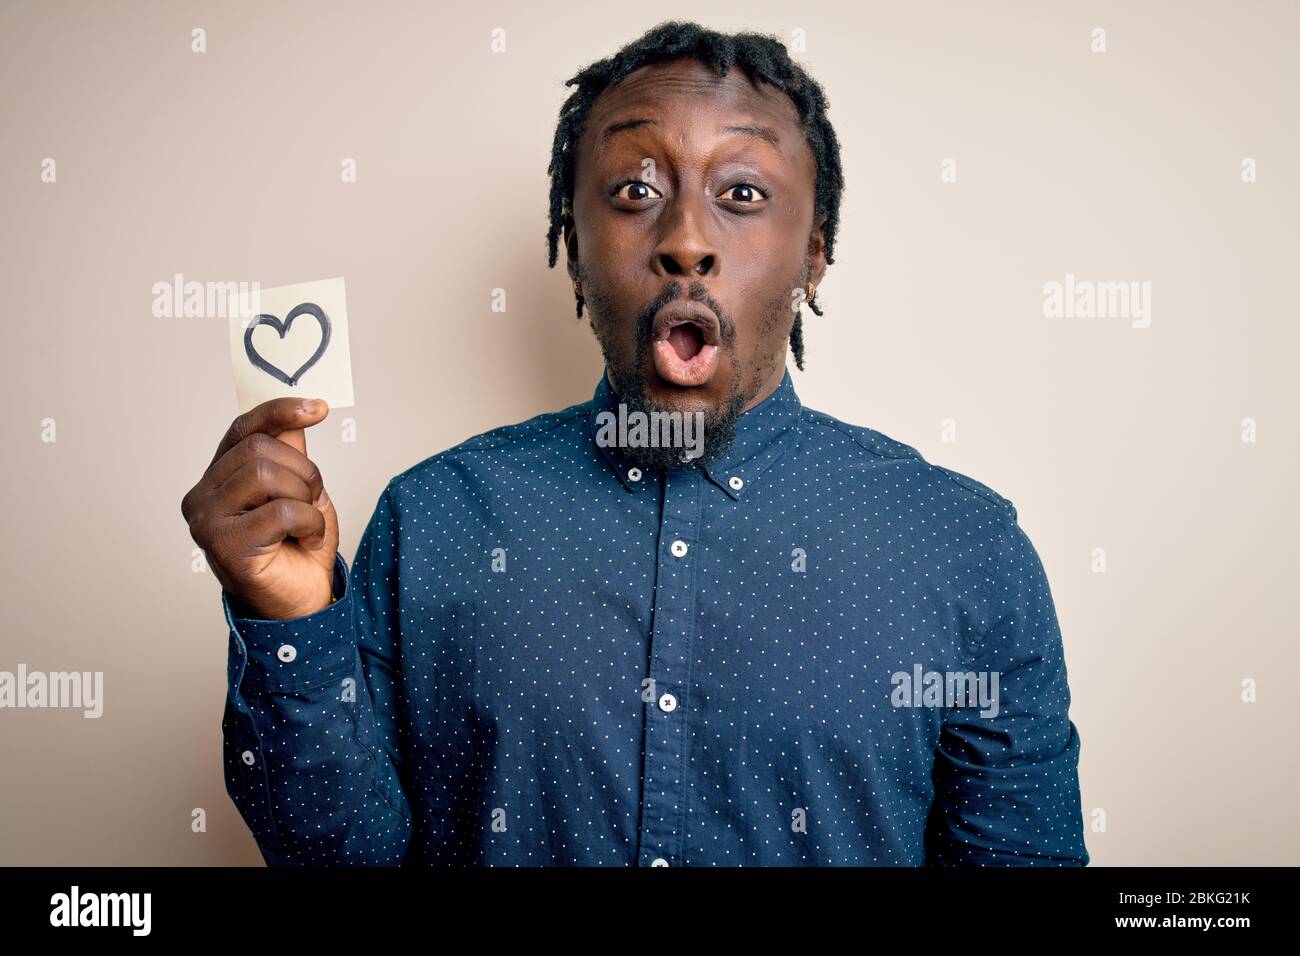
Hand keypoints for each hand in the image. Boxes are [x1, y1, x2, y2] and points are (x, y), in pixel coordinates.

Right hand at [182, 398, 338, 619]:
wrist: (301, 603)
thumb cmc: (297, 548)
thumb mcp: (301, 490)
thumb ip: (291, 453)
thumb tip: (297, 410)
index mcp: (218, 477)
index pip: (243, 428)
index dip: (280, 411)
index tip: (319, 407)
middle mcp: (202, 496)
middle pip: (259, 449)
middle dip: (303, 470)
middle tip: (314, 498)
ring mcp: (207, 521)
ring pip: (266, 474)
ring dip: (305, 496)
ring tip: (307, 522)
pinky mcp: (224, 545)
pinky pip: (281, 511)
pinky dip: (308, 522)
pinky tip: (305, 540)